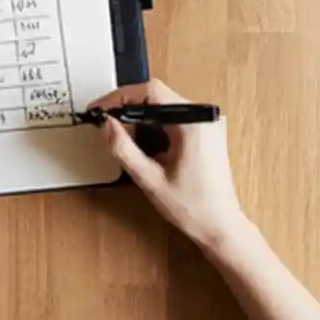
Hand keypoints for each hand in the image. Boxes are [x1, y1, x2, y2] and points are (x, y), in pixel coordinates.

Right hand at [89, 79, 245, 245]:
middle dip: (127, 109)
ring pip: (164, 107)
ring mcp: (208, 124)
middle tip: (105, 127)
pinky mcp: (206, 132)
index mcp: (193, 123)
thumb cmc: (191, 208)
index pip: (151, 92)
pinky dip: (155, 128)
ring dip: (141, 120)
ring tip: (125, 143)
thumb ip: (123, 148)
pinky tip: (146, 149)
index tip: (99, 110)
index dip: (119, 96)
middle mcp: (204, 117)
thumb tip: (105, 123)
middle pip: (157, 97)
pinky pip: (174, 119)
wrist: (221, 227)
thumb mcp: (149, 180)